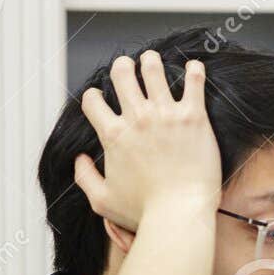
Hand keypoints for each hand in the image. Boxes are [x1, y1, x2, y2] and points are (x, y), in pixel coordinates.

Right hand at [73, 51, 220, 231]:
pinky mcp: (193, 117)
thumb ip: (84, 177)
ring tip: (153, 59)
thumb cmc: (144, 212)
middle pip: (122, 75)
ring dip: (151, 62)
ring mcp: (165, 115)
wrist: (180, 214)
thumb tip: (79, 159)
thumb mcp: (102, 200)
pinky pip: (193, 83)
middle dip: (122, 67)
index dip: (94, 96)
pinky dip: (193, 71)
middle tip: (127, 65)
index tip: (100, 97)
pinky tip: (194, 66)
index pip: (93, 101)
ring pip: (153, 71)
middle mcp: (137, 119)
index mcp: (113, 135)